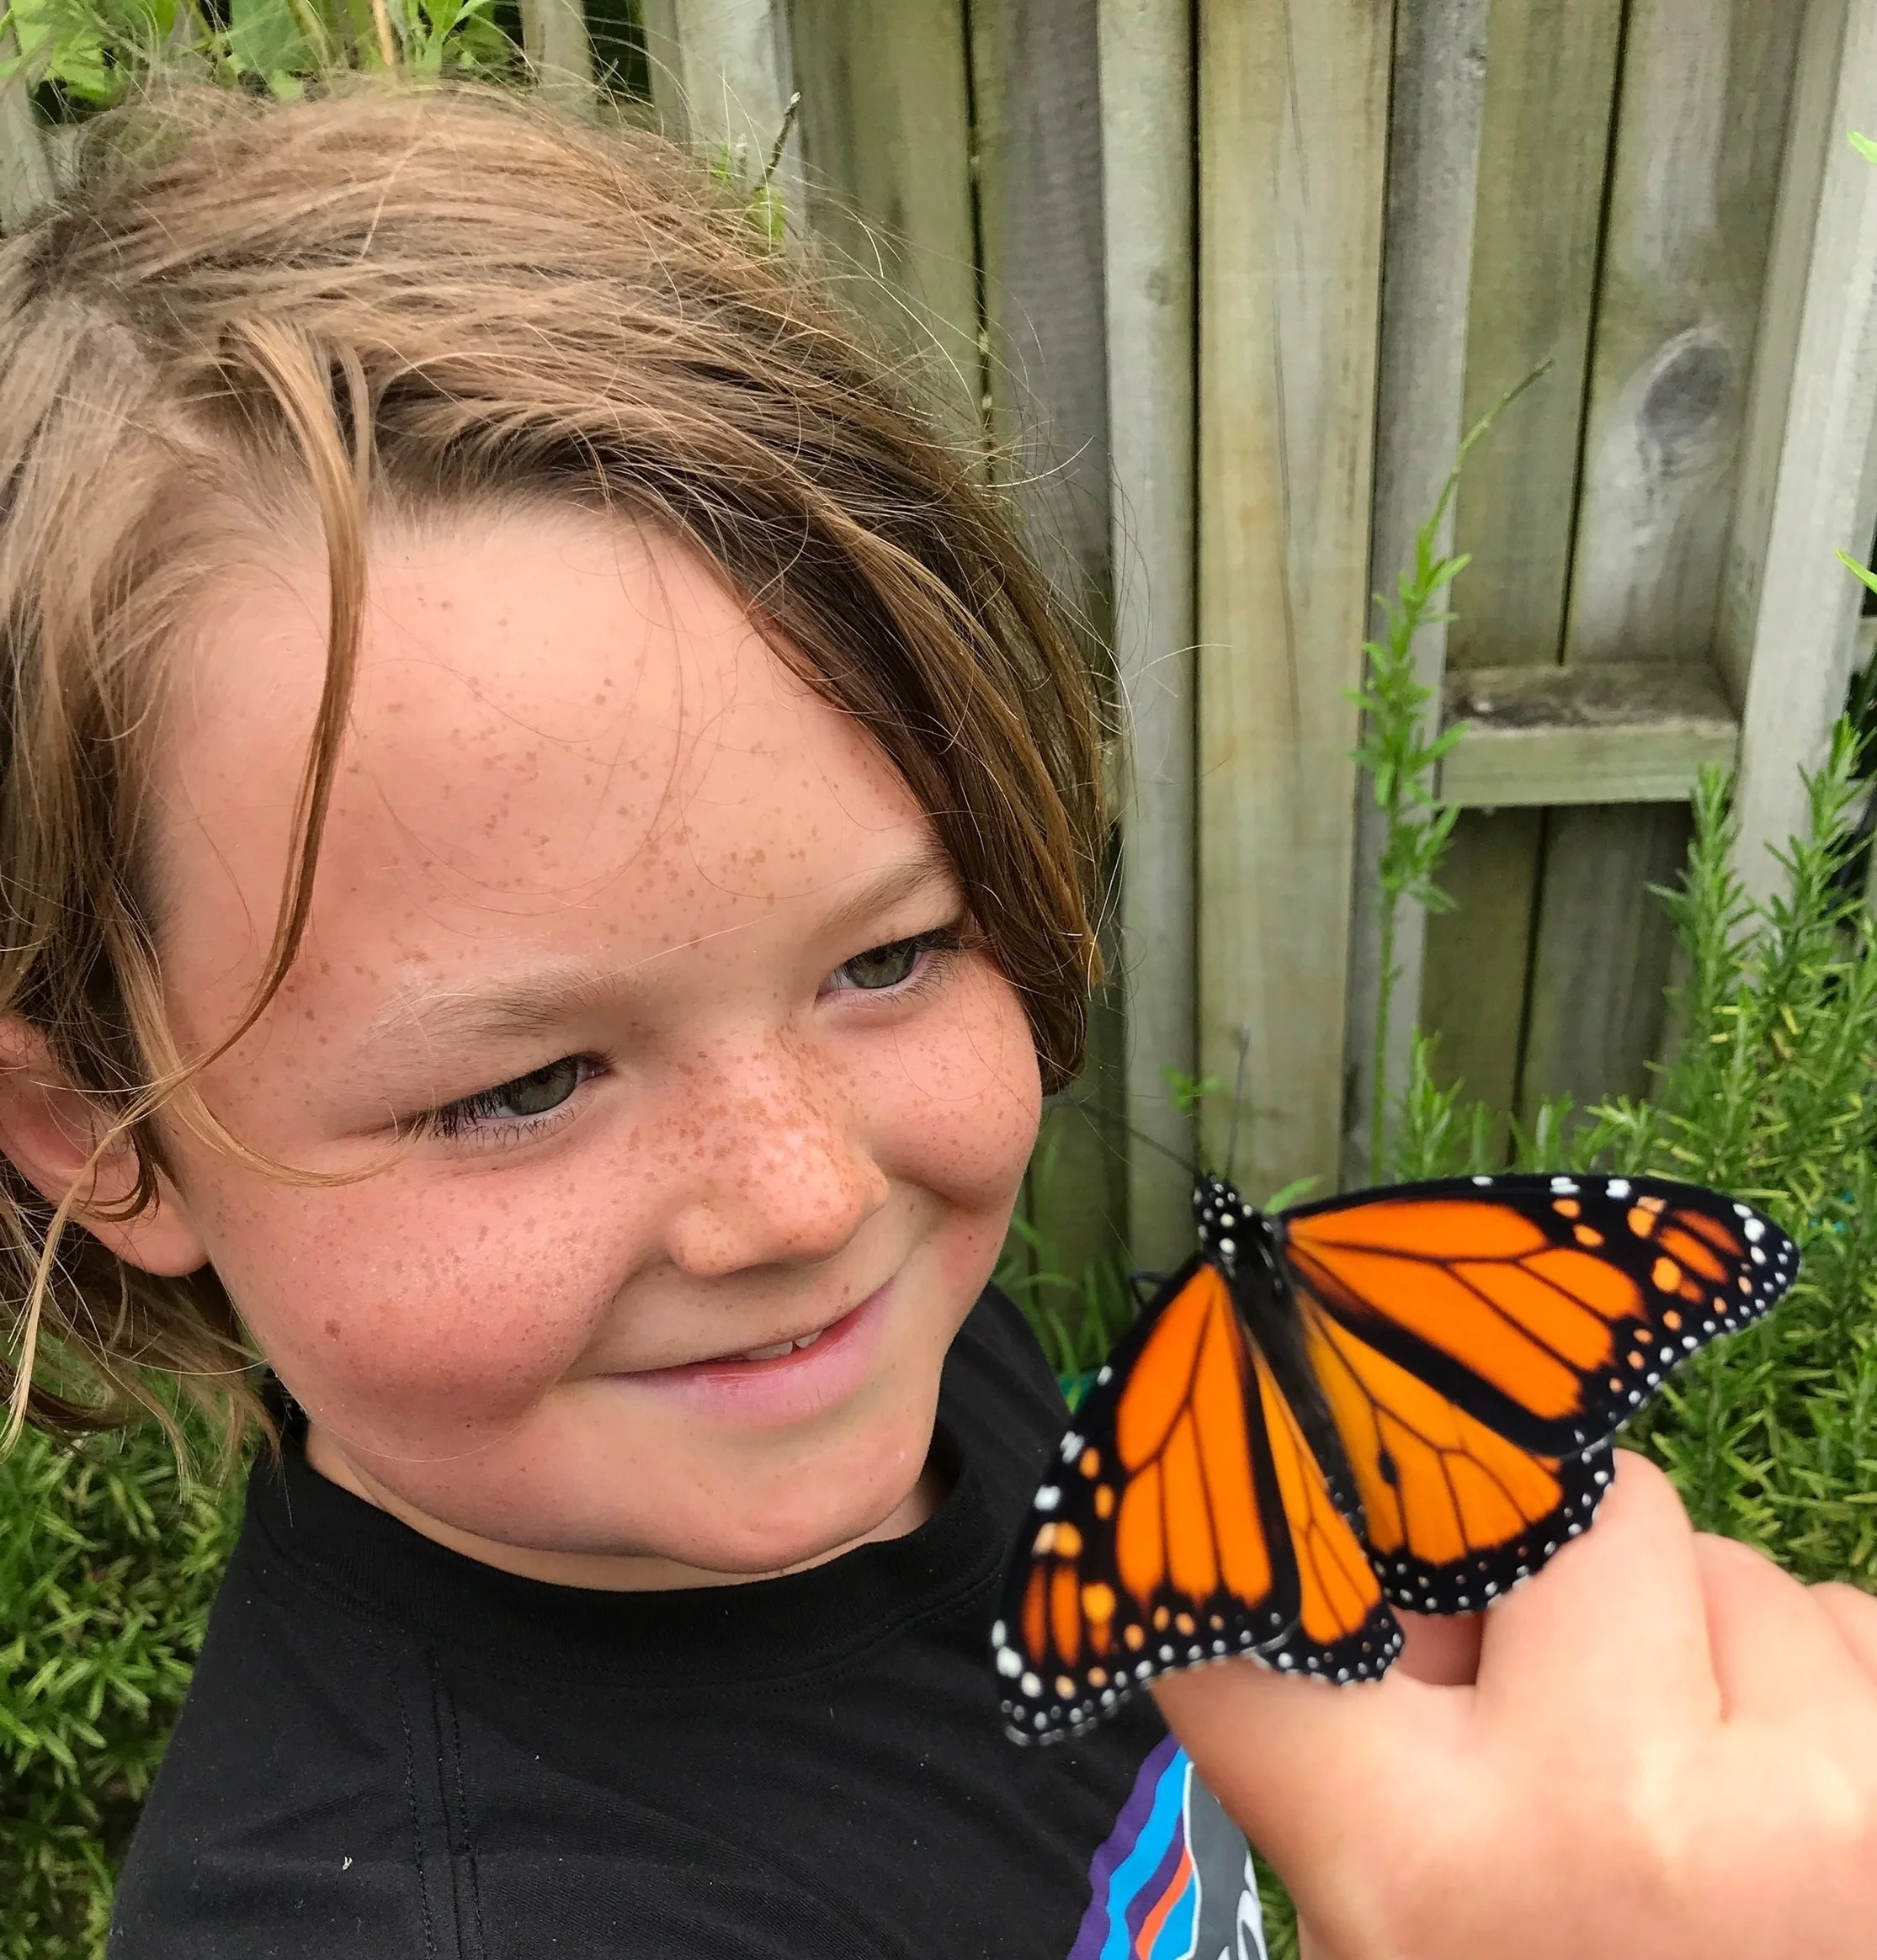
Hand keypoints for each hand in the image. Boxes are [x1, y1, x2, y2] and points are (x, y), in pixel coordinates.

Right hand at [1151, 1452, 1876, 1959]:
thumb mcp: (1388, 1937)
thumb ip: (1346, 1750)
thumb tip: (1406, 1558)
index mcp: (1418, 1853)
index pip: (1271, 1596)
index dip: (1287, 1545)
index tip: (1324, 1547)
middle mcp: (1612, 1812)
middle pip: (1574, 1517)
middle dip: (1571, 1587)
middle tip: (1574, 1722)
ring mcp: (1816, 1817)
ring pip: (1735, 1569)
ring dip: (1714, 1652)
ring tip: (1701, 1801)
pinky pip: (1856, 1627)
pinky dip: (1826, 1690)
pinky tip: (1798, 1816)